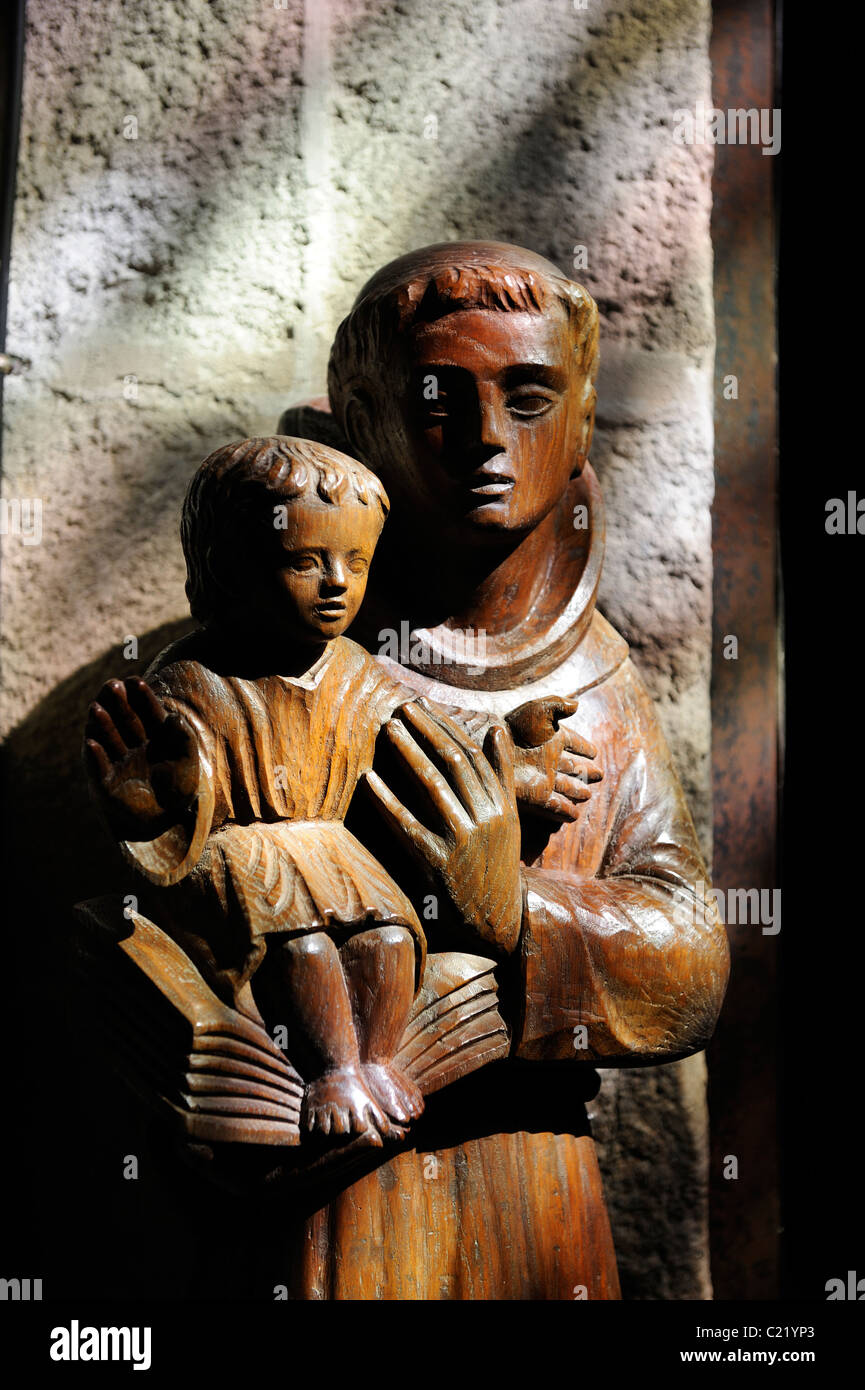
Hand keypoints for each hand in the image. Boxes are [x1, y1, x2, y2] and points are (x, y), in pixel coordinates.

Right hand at [84, 676, 199, 840]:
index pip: (146, 713)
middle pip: (123, 720)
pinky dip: (94, 758)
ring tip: (96, 708)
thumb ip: (184, 738)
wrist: (168, 819)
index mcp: (152, 737)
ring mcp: (116, 763)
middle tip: (112, 685)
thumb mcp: (188, 760)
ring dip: (101, 724)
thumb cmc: (178, 786)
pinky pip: (97, 769)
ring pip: (106, 739)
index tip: (135, 681)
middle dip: (117, 703)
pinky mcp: (104, 785)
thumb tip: (173, 717)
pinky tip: (91, 744)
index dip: (140, 698)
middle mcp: (131, 746)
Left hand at [363, 698, 522, 955]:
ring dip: (409, 753)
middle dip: (426, 730)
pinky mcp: (439, 865)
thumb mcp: (508, 818)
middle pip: (454, 762)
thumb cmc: (496, 863)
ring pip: (433, 786)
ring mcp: (463, 841)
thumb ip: (501, 775)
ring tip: (388, 729)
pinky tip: (369, 781)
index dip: (446, 726)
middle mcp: (485, 818)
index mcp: (501, 805)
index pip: (473, 754)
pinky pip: (409, 826)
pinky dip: (388, 801)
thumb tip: (495, 730)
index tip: (423, 706)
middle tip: (401, 707)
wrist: (497, 922)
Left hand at [506, 695, 601, 823]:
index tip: (594, 752)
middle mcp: (549, 760)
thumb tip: (577, 704)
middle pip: (573, 767)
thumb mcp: (540, 710)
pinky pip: (555, 806)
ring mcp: (544, 779)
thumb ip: (559, 705)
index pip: (573, 743)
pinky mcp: (537, 796)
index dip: (584, 748)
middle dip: (586, 772)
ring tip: (587, 795)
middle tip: (599, 775)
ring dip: (577, 791)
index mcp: (552, 739)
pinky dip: (565, 811)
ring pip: (566, 787)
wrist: (492, 747)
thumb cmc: (515, 725)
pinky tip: (574, 815)